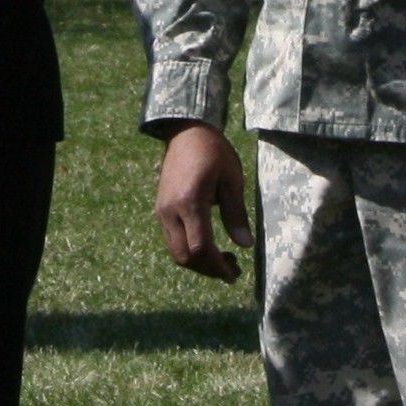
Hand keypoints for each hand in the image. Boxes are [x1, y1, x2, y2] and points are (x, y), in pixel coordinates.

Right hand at [156, 123, 251, 282]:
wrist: (185, 132)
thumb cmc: (213, 152)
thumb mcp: (232, 179)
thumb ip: (236, 213)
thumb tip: (244, 245)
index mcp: (189, 202)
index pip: (200, 247)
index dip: (217, 266)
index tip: (234, 274)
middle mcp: (170, 210)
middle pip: (184, 256)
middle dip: (208, 269)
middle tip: (232, 270)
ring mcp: (162, 210)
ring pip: (176, 251)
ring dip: (198, 262)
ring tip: (223, 258)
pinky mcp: (161, 208)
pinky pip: (172, 239)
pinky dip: (189, 250)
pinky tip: (207, 245)